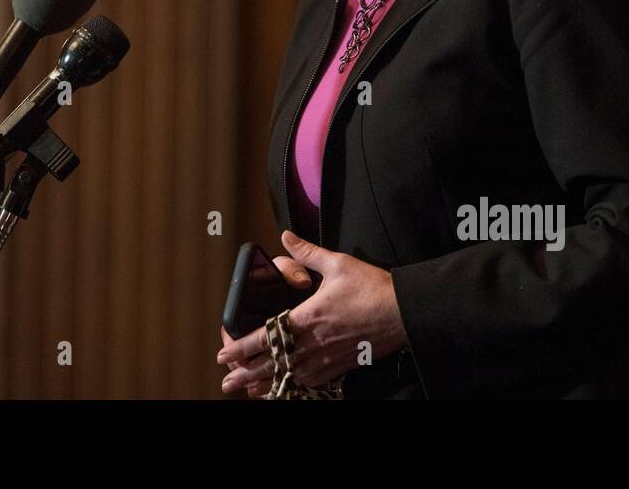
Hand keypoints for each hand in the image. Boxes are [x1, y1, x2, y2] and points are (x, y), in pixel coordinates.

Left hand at [216, 230, 408, 395]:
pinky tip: (286, 389)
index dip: (242, 346)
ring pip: (290, 377)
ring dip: (267, 385)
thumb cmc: (373, 289)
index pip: (267, 335)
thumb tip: (286, 237)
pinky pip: (312, 382)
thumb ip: (307, 254)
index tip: (224, 353)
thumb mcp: (339, 264)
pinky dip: (295, 387)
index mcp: (309, 317)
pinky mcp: (342, 366)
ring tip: (249, 392)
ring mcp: (328, 358)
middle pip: (273, 363)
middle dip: (247, 374)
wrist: (404, 313)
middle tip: (227, 382)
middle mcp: (315, 342)